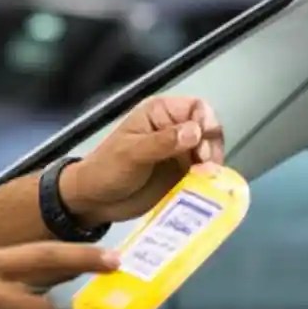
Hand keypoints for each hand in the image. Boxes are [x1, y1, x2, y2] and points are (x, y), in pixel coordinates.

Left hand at [62, 95, 223, 224]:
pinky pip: (205, 174)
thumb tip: (195, 131)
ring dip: (212, 166)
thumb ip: (162, 142)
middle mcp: (175, 129)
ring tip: (202, 180)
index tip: (200, 145)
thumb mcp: (132, 153)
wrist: (95, 200)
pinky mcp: (183, 175)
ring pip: (211, 154)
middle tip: (204, 167)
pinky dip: (208, 181)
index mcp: (160, 113)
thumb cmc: (106, 170)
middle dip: (211, 148)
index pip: (197, 108)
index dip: (205, 123)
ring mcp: (181, 153)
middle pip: (210, 131)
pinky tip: (204, 189)